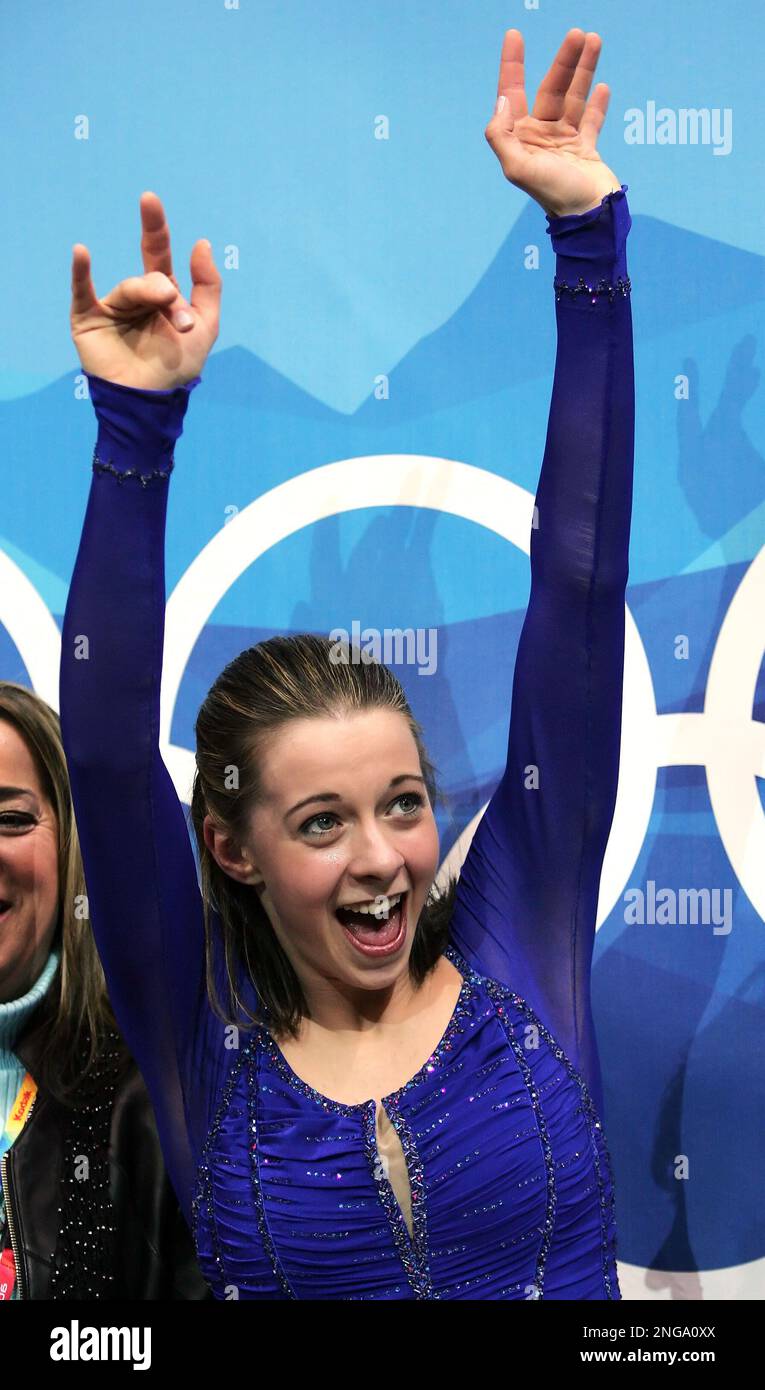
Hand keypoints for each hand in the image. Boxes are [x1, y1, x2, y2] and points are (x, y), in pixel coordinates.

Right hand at [70, 192, 220, 389]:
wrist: (151, 403)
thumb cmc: (177, 368)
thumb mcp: (206, 326)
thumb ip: (207, 285)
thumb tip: (202, 242)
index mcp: (163, 295)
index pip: (159, 253)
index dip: (156, 227)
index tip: (149, 199)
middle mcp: (137, 297)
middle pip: (149, 270)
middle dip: (156, 257)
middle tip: (168, 292)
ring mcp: (112, 307)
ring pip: (131, 289)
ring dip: (150, 300)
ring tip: (170, 319)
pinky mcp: (89, 321)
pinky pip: (83, 293)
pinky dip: (81, 273)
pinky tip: (82, 253)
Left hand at [485, 28, 621, 218]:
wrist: (590, 216)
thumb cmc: (554, 194)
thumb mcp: (518, 168)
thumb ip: (501, 135)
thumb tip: (502, 101)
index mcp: (520, 139)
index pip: (512, 94)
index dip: (512, 65)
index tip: (514, 35)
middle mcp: (539, 137)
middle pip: (550, 89)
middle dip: (564, 61)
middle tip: (579, 33)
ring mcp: (563, 142)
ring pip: (573, 98)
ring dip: (584, 71)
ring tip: (594, 42)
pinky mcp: (585, 149)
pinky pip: (591, 120)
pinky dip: (596, 104)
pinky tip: (603, 87)